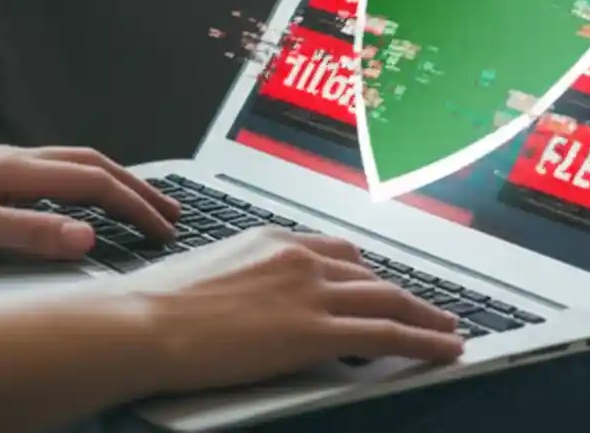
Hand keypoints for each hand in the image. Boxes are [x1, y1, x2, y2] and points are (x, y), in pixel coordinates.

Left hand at [0, 135, 178, 258]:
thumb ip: (26, 232)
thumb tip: (89, 236)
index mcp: (13, 169)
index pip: (94, 183)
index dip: (136, 206)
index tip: (166, 230)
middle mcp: (10, 158)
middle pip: (92, 163)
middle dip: (138, 186)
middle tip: (174, 211)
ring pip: (71, 163)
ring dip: (112, 180)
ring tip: (137, 201)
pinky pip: (48, 171)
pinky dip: (80, 182)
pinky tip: (72, 199)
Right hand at [114, 227, 463, 390]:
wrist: (141, 323)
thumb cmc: (156, 305)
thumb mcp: (207, 274)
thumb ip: (242, 280)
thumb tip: (246, 300)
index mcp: (272, 240)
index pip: (335, 252)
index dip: (364, 272)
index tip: (378, 282)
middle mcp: (299, 257)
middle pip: (370, 274)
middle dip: (404, 293)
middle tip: (429, 307)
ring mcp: (311, 292)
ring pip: (389, 300)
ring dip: (426, 317)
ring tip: (448, 329)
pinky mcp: (316, 330)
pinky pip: (388, 334)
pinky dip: (425, 341)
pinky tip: (444, 348)